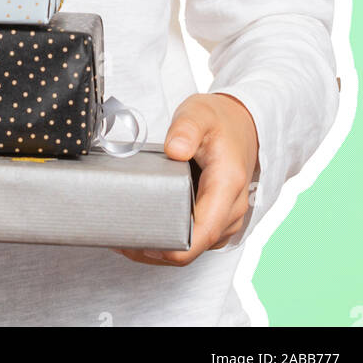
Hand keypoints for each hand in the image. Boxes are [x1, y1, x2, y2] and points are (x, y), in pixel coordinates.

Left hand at [115, 92, 257, 266]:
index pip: (204, 233)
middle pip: (194, 246)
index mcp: (227, 185)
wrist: (242, 124)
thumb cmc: (220, 121)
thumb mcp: (200, 114)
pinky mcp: (218, 219)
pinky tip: (145, 228)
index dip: (172, 247)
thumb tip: (174, 149)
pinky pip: (195, 239)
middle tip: (120, 236)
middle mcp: (231, 209)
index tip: (140, 243)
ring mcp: (226, 218)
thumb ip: (186, 129)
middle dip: (157, 248)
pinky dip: (171, 239)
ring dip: (162, 246)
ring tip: (126, 233)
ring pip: (194, 247)